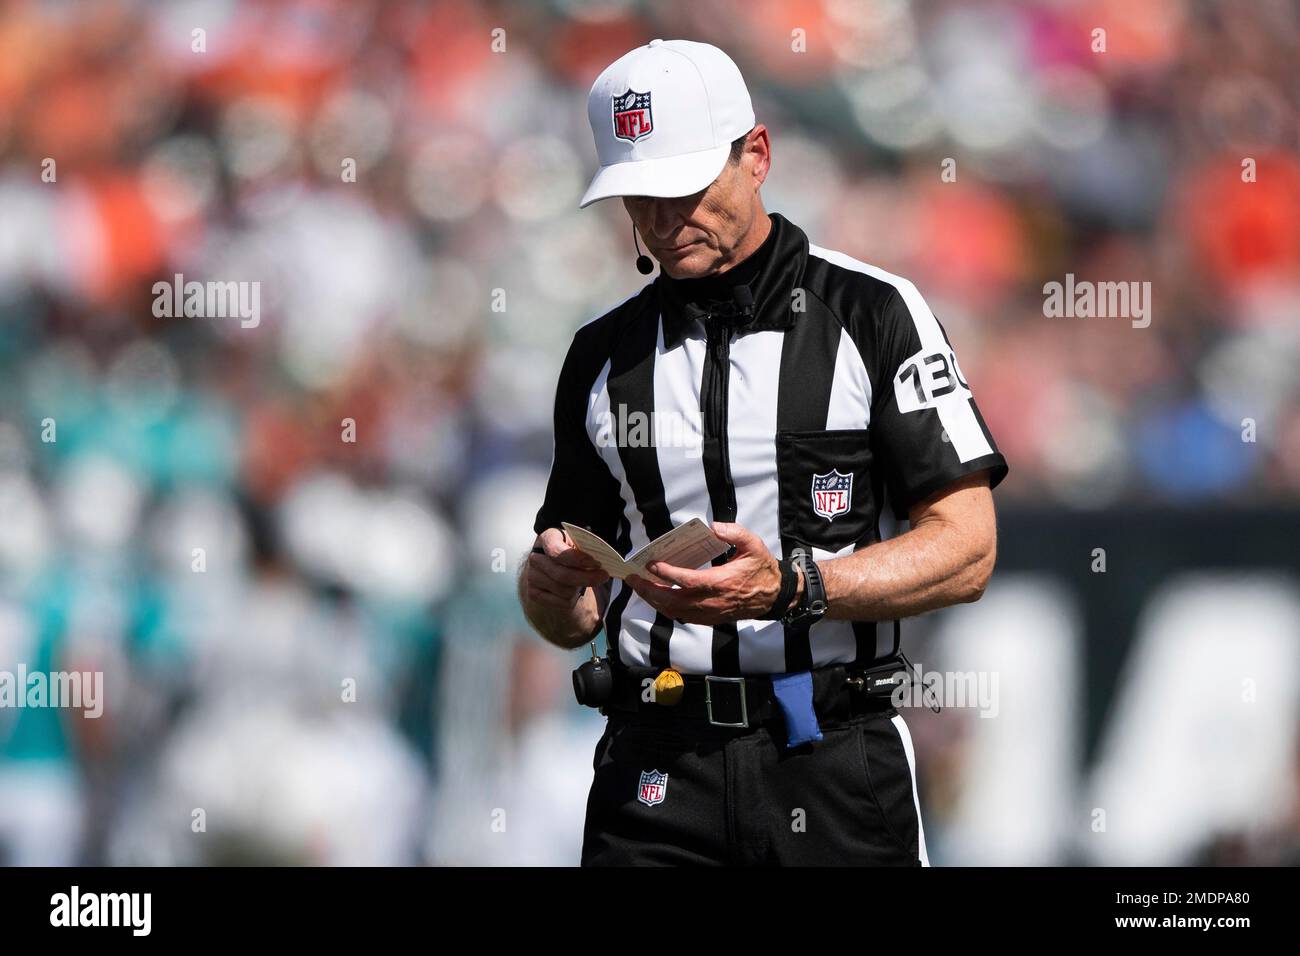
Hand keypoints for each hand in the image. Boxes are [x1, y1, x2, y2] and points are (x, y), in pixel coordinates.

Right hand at [524, 528, 610, 610]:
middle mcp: (535, 558)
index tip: (596, 562)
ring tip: (584, 580)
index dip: (578, 559)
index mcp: (547, 538)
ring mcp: (532, 577)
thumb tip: (600, 562)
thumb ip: (585, 549)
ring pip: (565, 591)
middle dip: (587, 578)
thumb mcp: (576, 542)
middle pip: (563, 575)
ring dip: (580, 588)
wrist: (553, 561)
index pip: (558, 552)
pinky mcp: (534, 593)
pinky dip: (574, 598)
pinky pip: (562, 602)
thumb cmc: (569, 549)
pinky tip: (575, 590)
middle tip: (603, 576)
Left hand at [626, 522, 782, 625]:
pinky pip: (681, 616)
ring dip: (654, 600)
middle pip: (673, 600)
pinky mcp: (709, 619)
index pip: (687, 581)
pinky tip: (656, 598)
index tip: (651, 564)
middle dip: (649, 590)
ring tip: (639, 587)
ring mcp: (709, 613)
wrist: (773, 596)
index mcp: (721, 582)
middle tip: (633, 579)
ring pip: (674, 611)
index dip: (667, 573)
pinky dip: (665, 608)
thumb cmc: (761, 569)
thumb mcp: (754, 545)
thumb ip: (735, 533)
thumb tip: (714, 526)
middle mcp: (712, 601)